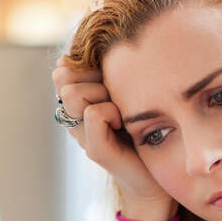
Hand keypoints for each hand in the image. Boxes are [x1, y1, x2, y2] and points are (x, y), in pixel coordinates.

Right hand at [51, 54, 175, 211]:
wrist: (159, 175)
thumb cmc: (147, 126)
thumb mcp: (127, 90)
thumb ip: (110, 70)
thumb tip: (98, 45)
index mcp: (77, 101)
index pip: (63, 67)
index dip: (86, 66)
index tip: (110, 80)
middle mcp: (73, 117)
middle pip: (63, 77)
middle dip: (93, 78)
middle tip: (116, 96)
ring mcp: (80, 134)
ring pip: (73, 94)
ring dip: (102, 94)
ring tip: (121, 110)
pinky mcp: (95, 150)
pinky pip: (93, 114)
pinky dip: (111, 112)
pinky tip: (123, 123)